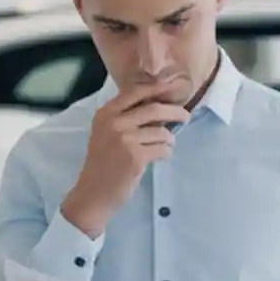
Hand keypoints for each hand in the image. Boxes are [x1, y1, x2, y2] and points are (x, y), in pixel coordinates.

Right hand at [61, 82, 189, 235]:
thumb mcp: (107, 133)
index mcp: (106, 114)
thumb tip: (159, 106)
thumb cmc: (103, 163)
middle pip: (154, 109)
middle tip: (185, 116)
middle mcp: (114, 123)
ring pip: (161, 132)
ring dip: (170, 139)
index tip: (172, 88)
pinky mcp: (136, 157)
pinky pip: (163, 149)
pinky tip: (162, 156)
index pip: (135, 92)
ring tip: (167, 145)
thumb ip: (126, 118)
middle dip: (175, 112)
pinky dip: (167, 152)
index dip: (157, 88)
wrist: (93, 192)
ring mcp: (125, 139)